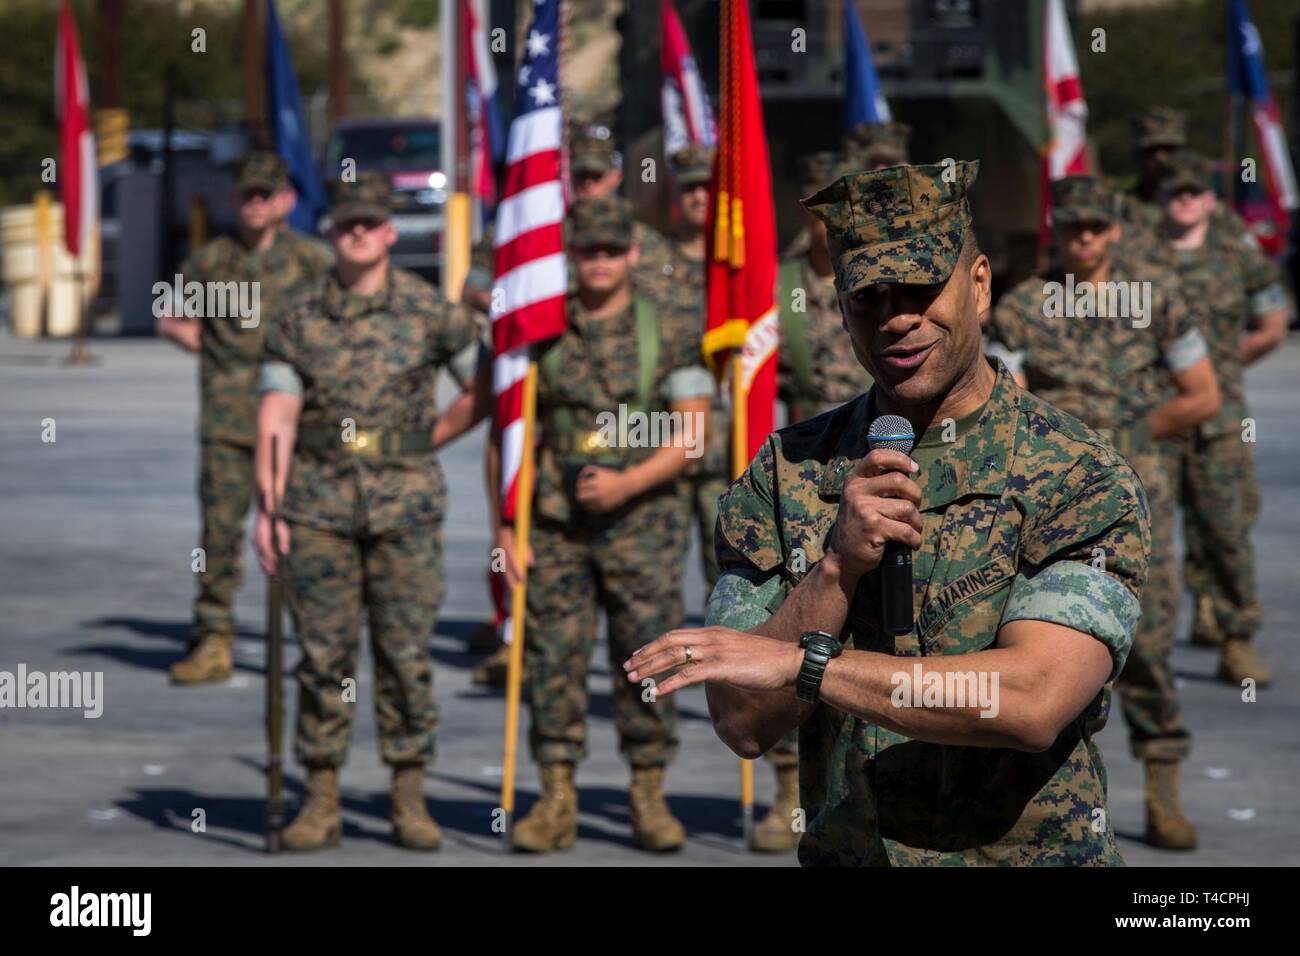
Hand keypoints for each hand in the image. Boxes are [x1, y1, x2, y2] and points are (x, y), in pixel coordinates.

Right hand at [255, 511, 290, 574]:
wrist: (265, 510)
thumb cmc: (277, 519)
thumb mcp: (283, 528)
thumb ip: (284, 540)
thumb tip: (285, 552)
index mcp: (262, 533)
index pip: (265, 548)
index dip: (270, 558)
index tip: (276, 566)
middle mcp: (256, 537)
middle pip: (260, 553)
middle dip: (266, 564)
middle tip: (273, 574)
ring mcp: (255, 540)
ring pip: (259, 554)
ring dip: (264, 564)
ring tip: (270, 574)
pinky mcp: (256, 541)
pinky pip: (259, 553)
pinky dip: (263, 560)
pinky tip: (267, 567)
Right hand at [495, 525, 532, 590]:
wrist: (502, 525)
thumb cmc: (515, 534)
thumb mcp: (523, 540)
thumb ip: (527, 552)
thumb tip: (530, 564)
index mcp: (506, 544)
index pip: (511, 560)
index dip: (516, 570)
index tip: (522, 579)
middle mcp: (498, 550)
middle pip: (502, 567)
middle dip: (508, 579)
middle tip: (514, 590)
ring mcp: (493, 553)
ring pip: (497, 569)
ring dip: (503, 580)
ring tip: (509, 589)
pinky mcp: (491, 555)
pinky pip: (494, 568)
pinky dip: (499, 576)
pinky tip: (503, 584)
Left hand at [574, 464, 632, 513]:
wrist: (626, 485)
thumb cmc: (612, 476)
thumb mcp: (600, 470)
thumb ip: (589, 470)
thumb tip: (579, 475)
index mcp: (595, 483)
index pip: (580, 486)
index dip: (579, 485)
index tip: (580, 486)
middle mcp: (597, 492)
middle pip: (580, 497)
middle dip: (579, 495)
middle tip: (580, 494)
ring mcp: (601, 500)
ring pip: (586, 505)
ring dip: (584, 502)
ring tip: (585, 501)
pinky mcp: (605, 507)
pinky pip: (593, 510)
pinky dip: (591, 508)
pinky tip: (592, 504)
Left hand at [623, 626, 803, 698]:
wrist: (788, 661)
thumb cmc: (766, 661)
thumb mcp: (736, 652)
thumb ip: (719, 656)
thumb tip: (707, 669)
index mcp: (713, 632)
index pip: (675, 635)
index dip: (654, 645)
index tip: (638, 655)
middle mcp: (710, 638)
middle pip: (668, 643)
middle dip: (645, 656)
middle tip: (627, 668)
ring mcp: (714, 651)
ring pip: (673, 657)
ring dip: (650, 669)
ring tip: (634, 680)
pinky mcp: (720, 667)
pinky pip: (687, 675)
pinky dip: (668, 684)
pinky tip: (657, 693)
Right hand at [827, 448, 922, 578]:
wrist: (842, 556)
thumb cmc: (859, 524)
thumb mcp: (860, 498)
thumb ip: (877, 483)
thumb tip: (910, 470)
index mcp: (854, 480)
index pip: (877, 457)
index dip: (899, 459)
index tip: (913, 468)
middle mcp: (856, 491)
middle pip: (899, 481)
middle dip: (916, 495)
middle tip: (914, 508)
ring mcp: (864, 509)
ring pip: (907, 508)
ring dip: (917, 521)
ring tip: (912, 529)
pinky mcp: (873, 528)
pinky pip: (906, 530)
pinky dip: (915, 539)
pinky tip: (912, 542)